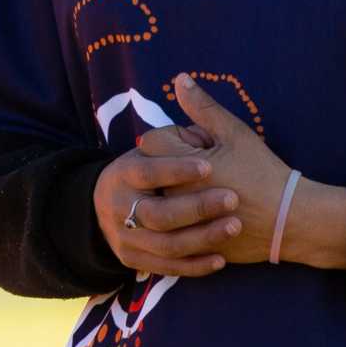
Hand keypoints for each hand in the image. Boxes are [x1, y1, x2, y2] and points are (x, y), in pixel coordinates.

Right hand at [94, 124, 239, 278]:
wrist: (112, 207)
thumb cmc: (150, 169)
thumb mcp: (160, 145)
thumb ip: (180, 119)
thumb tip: (183, 78)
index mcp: (123, 173)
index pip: (148, 172)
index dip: (178, 169)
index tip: (209, 166)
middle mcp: (118, 207)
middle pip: (157, 213)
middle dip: (196, 207)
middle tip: (232, 199)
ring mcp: (125, 237)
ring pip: (165, 244)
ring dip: (202, 237)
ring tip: (234, 226)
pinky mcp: (136, 259)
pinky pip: (167, 268)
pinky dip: (194, 265)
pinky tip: (220, 259)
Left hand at [167, 74, 331, 266]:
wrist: (288, 221)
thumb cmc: (263, 173)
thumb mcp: (235, 134)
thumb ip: (203, 107)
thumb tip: (180, 79)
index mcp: (182, 166)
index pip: (152, 142)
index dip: (175, 139)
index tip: (201, 147)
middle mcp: (174, 197)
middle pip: (151, 172)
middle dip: (172, 165)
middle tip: (207, 169)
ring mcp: (179, 225)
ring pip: (157, 201)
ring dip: (174, 191)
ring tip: (207, 190)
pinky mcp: (187, 245)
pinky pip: (169, 228)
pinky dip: (181, 218)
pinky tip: (207, 212)